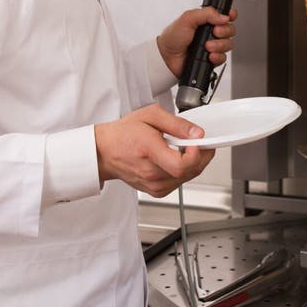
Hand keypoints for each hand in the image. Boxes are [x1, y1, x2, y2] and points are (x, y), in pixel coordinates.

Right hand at [95, 104, 214, 198]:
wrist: (106, 151)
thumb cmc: (124, 133)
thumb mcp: (150, 115)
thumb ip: (176, 123)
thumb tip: (196, 133)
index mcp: (149, 151)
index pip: (181, 165)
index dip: (196, 154)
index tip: (198, 142)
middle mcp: (152, 173)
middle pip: (189, 172)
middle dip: (201, 156)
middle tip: (199, 142)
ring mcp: (154, 185)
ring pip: (187, 178)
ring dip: (193, 163)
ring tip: (184, 148)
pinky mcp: (156, 191)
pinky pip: (180, 183)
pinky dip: (184, 171)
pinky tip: (176, 159)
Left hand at [156, 7, 236, 77]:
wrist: (166, 57)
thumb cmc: (172, 37)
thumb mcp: (187, 18)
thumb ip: (207, 13)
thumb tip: (223, 16)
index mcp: (205, 20)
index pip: (225, 14)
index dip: (230, 15)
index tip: (229, 16)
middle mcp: (210, 32)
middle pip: (230, 29)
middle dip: (224, 31)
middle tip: (214, 33)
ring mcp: (212, 45)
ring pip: (228, 44)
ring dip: (219, 45)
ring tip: (207, 46)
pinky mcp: (212, 58)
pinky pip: (223, 58)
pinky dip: (217, 57)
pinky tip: (209, 56)